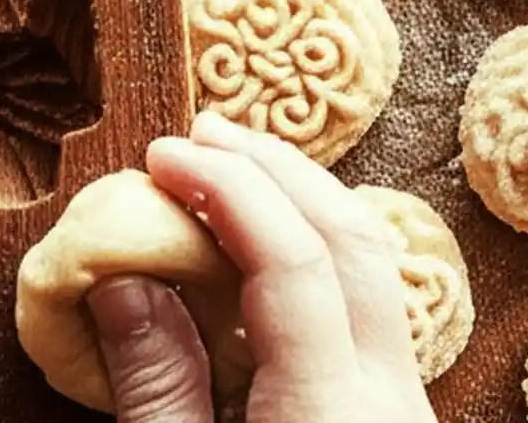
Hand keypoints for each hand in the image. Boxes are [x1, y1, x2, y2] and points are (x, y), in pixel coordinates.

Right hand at [85, 112, 436, 422]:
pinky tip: (267, 238)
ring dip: (302, 197)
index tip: (164, 157)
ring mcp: (404, 399)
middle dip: (275, 168)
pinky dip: (318, 243)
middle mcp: (387, 395)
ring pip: (373, 260)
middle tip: (203, 133)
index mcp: (328, 413)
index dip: (229, 188)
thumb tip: (122, 282)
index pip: (293, 260)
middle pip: (351, 237)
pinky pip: (369, 296)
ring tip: (231, 167)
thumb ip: (156, 387)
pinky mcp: (397, 406)